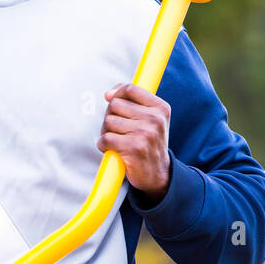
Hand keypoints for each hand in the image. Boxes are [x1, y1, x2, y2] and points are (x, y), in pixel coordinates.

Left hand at [97, 84, 170, 204]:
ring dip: (106, 132)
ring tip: (118, 140)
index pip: (130, 89)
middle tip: (118, 129)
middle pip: (115, 105)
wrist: (158, 174)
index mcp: (161, 108)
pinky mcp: (133, 148)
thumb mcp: (150, 119)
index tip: (113, 101)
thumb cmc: (149, 143)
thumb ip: (132, 101)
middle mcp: (155, 119)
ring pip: (108, 121)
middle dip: (110, 116)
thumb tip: (108, 94)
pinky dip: (104, 145)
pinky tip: (114, 150)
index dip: (117, 94)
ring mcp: (145, 133)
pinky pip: (105, 139)